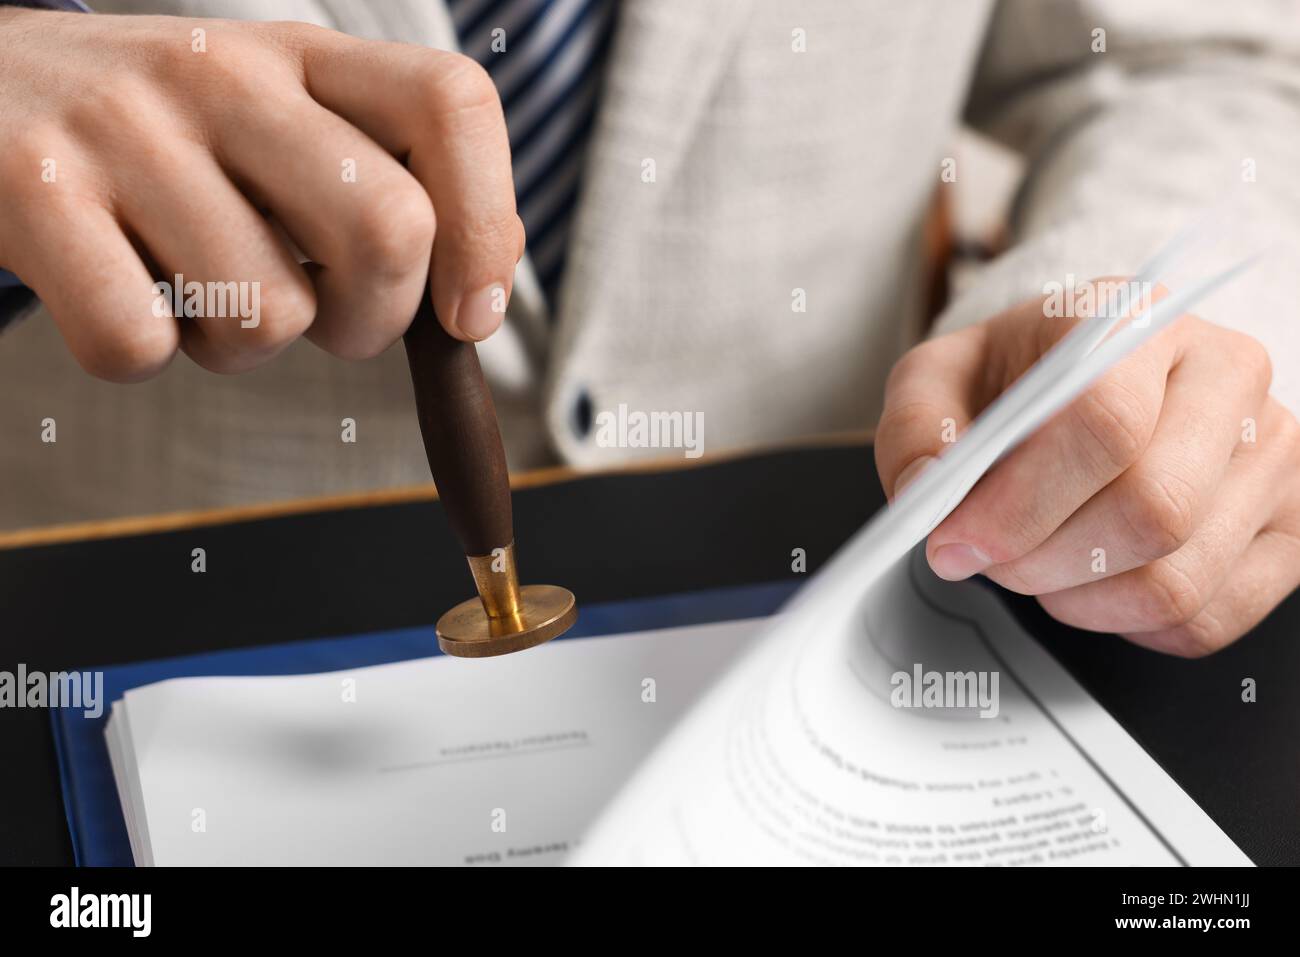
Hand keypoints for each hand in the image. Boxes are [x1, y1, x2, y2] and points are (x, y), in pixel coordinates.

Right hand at [0, 8, 522, 379]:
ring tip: (192, 291)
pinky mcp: (31, 190)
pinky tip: (120, 295)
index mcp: (303, 57)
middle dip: (372, 322)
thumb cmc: (160, 140)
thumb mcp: (276, 125)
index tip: (468, 316)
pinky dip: (138, 354)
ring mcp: (124, 126)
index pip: (451, 104)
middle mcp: (222, 72)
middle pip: (387, 229)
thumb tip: (475, 294)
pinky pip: (139, 344)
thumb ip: (377, 187)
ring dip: (239, 349)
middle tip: (324, 321)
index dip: (487, 227)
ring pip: (267, 317)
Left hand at [875, 278, 1299, 656]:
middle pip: (1153, 509)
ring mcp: (1274, 450)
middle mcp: (1225, 373)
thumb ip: (917, 430)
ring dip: (1081, 600)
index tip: (956, 542)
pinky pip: (1211, 617)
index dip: (1021, 503)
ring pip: (1181, 577)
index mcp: (1138, 319)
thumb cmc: (1014, 382)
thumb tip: (928, 493)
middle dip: (1045, 561)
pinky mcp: (1290, 523)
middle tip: (992, 561)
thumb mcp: (937, 382)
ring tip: (1038, 567)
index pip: (1105, 422)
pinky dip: (1130, 626)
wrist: (1078, 382)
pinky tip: (1094, 586)